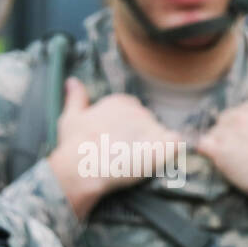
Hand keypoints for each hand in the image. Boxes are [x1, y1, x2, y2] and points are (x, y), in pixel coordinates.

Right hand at [46, 78, 182, 219]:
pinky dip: (173, 152)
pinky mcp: (163, 145)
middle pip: (150, 124)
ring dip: (156, 149)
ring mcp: (153, 127)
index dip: (129, 130)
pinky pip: (177, 144)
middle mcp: (139, 110)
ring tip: (137, 162)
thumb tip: (73, 81)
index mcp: (121, 102)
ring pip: (162, 136)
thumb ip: (76, 98)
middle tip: (126, 156)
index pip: (135, 112)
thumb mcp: (71, 117)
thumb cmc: (73, 144)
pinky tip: (160, 160)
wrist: (82, 165)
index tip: (118, 142)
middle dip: (143, 139)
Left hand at [197, 99, 247, 219]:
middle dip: (228, 135)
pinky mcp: (218, 152)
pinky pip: (201, 146)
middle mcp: (238, 117)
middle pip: (223, 122)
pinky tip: (215, 163)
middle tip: (238, 155)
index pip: (240, 112)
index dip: (242, 128)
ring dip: (217, 146)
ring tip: (231, 163)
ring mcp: (226, 133)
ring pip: (212, 135)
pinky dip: (205, 153)